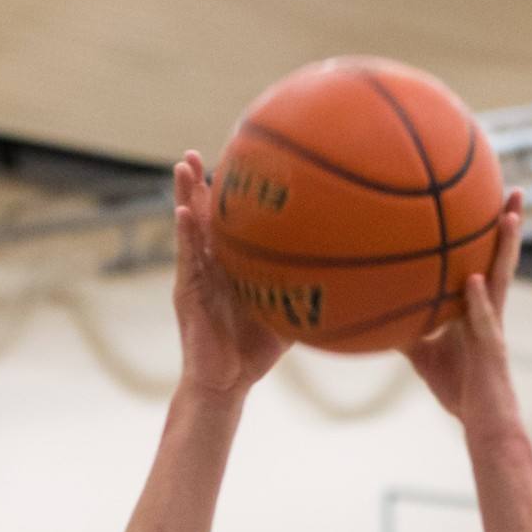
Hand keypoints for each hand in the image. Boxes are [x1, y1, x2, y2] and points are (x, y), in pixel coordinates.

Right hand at [173, 151, 288, 396]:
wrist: (229, 382)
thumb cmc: (256, 351)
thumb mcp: (290, 316)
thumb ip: (309, 295)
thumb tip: (350, 285)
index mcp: (232, 265)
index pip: (231, 223)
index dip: (232, 195)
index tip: (240, 161)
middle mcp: (211, 265)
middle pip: (204, 216)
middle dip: (199, 183)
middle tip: (197, 149)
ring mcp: (196, 277)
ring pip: (188, 229)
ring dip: (184, 196)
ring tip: (182, 165)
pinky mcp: (186, 294)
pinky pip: (185, 259)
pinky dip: (183, 234)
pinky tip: (181, 212)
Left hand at [405, 190, 523, 436]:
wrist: (482, 422)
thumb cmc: (458, 389)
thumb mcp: (422, 355)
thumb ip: (407, 331)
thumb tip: (377, 315)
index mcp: (477, 307)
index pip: (485, 260)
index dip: (488, 232)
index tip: (487, 198)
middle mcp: (489, 309)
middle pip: (501, 258)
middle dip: (508, 225)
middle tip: (515, 189)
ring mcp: (493, 326)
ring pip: (502, 279)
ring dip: (506, 248)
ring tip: (508, 216)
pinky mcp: (492, 348)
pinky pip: (484, 319)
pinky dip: (479, 300)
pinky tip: (475, 281)